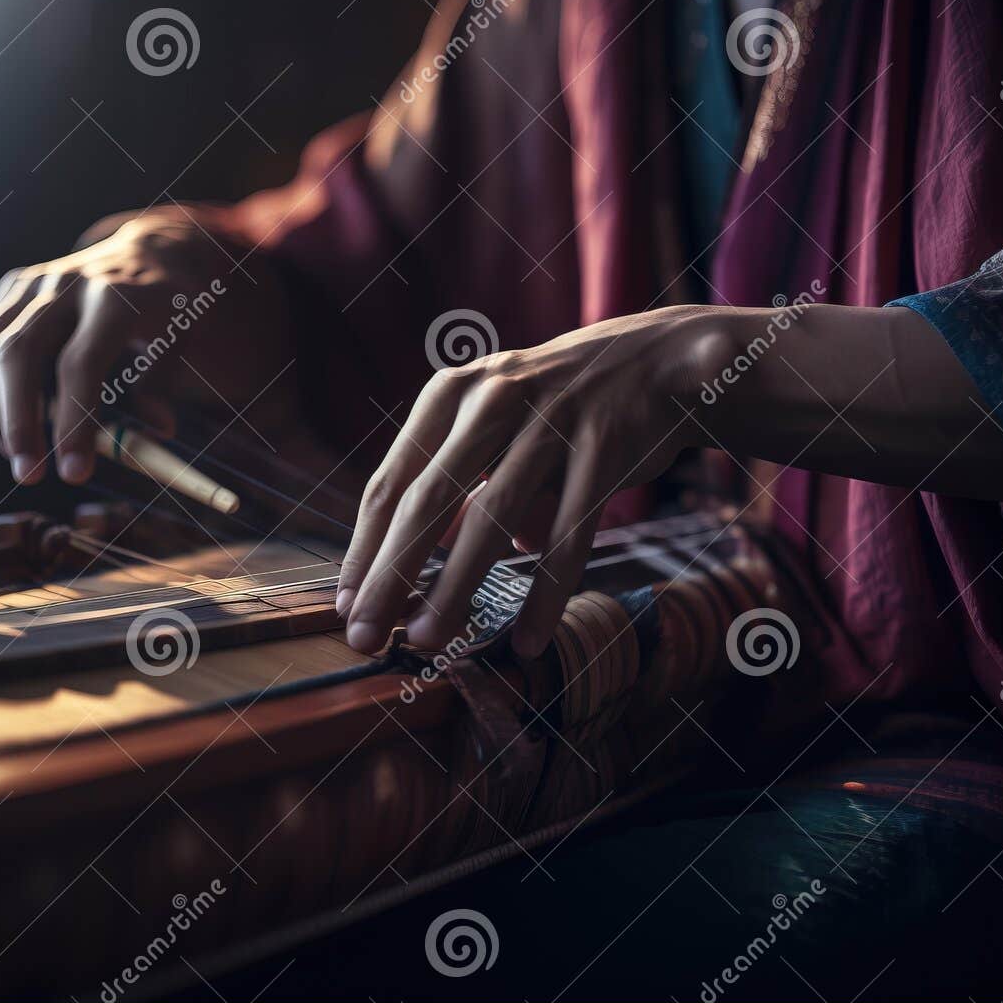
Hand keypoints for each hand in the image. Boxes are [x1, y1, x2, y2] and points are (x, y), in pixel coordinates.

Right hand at [0, 210, 298, 484]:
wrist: (151, 249)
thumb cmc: (169, 305)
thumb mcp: (182, 340)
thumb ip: (162, 383)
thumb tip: (155, 432)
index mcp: (116, 296)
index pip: (80, 364)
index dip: (73, 423)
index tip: (74, 476)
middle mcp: (67, 282)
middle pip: (20, 351)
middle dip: (19, 421)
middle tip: (30, 477)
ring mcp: (34, 280)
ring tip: (18, 458)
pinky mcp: (13, 286)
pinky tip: (10, 422)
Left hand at [338, 307, 727, 657]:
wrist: (656, 360)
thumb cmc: (553, 408)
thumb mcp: (492, 424)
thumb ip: (457, 488)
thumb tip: (420, 570)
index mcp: (450, 394)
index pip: (390, 483)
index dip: (364, 550)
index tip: (346, 606)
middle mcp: (492, 400)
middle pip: (426, 503)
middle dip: (391, 577)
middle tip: (365, 637)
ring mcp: (551, 422)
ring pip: (492, 521)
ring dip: (454, 589)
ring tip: (428, 642)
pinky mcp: (606, 448)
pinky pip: (570, 537)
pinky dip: (546, 596)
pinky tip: (530, 642)